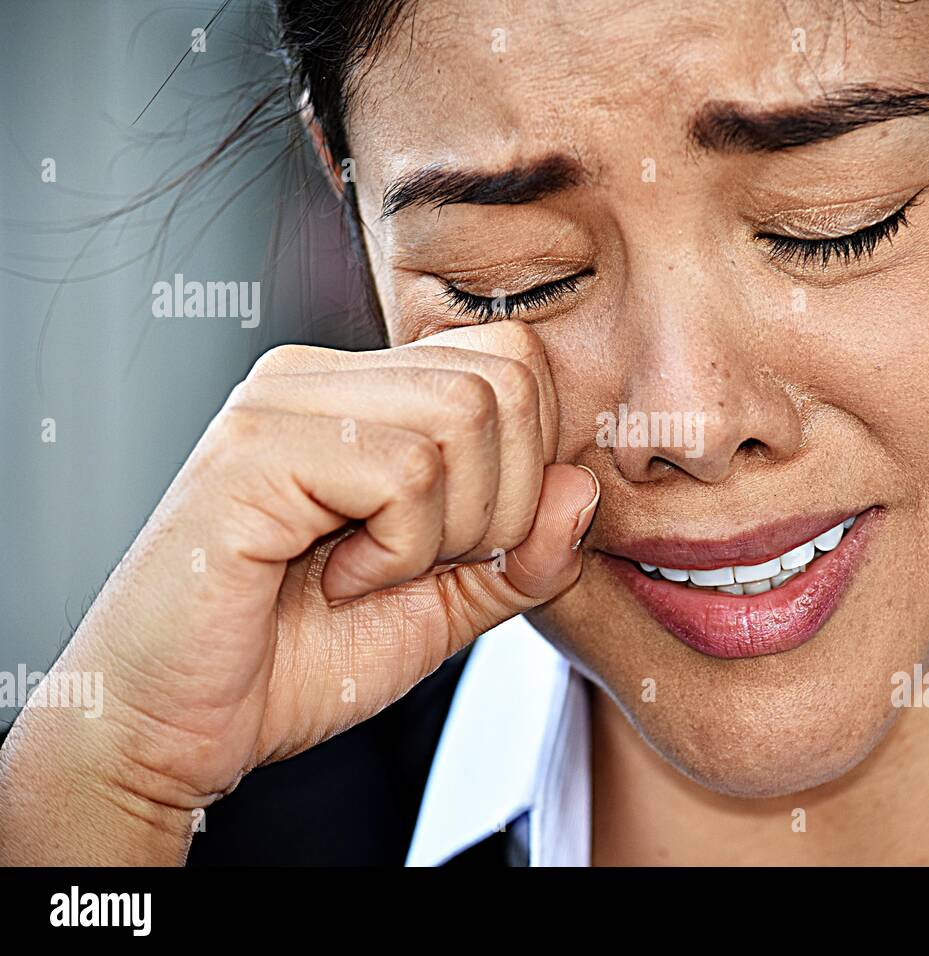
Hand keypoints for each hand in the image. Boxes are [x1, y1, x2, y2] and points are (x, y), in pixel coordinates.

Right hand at [0, 321, 597, 863]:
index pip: (514, 361)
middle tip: (426, 563)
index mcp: (366, 393)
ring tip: (372, 571)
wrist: (178, 729)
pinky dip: (399, 550)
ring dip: (448, 529)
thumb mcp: (448, 604)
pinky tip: (337, 578)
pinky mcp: (255, 451)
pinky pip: (404, 470)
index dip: (531, 465)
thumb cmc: (301, 659)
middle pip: (505, 378)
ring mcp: (282, 402)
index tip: (466, 544)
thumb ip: (525, 550)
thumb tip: (585, 481)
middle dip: (503, 500)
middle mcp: (323, 375)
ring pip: (464, 416)